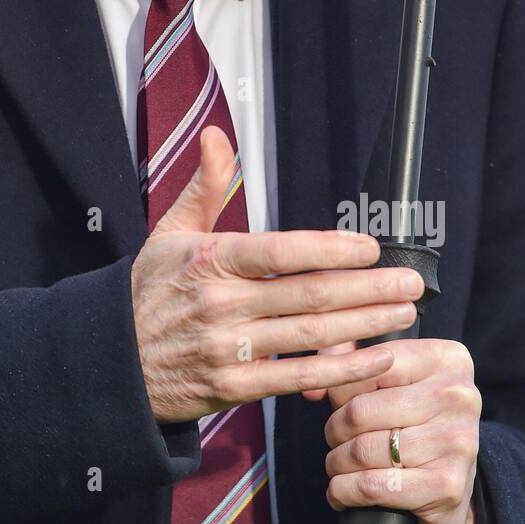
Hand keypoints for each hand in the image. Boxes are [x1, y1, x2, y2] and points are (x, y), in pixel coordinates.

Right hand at [129, 126, 427, 423]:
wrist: (113, 362)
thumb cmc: (149, 292)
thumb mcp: (168, 233)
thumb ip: (204, 186)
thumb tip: (215, 135)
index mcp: (208, 260)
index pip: (279, 251)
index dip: (329, 250)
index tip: (370, 247)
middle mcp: (219, 304)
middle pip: (307, 295)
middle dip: (367, 288)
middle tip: (411, 282)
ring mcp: (227, 349)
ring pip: (309, 337)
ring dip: (365, 325)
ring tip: (404, 313)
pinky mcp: (233, 388)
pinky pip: (297, 378)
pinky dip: (342, 370)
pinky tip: (377, 357)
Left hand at [305, 337, 481, 523]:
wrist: (452, 487)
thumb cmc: (412, 422)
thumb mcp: (390, 379)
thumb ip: (348, 359)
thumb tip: (312, 385)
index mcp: (446, 358)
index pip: (368, 366)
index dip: (340, 390)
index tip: (339, 405)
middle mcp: (458, 396)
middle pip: (360, 411)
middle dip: (334, 430)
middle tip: (334, 440)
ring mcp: (456, 441)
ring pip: (362, 450)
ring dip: (337, 463)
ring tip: (338, 464)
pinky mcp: (447, 484)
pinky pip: (372, 485)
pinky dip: (344, 491)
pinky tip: (341, 491)